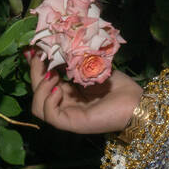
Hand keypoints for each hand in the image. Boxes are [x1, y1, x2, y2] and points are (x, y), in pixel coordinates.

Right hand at [27, 50, 143, 134]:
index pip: (43, 82)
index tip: (32, 50)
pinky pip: (49, 116)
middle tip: (39, 56)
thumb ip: (72, 60)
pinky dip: (49, 101)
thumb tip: (55, 45)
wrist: (135, 102)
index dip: (36, 67)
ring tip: (53, 76)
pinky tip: (58, 90)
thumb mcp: (90, 67)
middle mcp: (65, 105)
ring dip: (40, 88)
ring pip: (38, 107)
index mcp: (68, 93)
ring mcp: (68, 116)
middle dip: (35, 73)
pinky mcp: (73, 123)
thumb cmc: (118, 86)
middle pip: (37, 93)